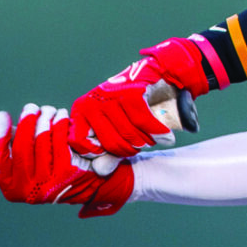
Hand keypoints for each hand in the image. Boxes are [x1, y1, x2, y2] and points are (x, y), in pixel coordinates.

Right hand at [0, 105, 132, 217]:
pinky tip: (62, 115)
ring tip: (48, 110)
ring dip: (44, 119)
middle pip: (20, 147)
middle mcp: (28, 190)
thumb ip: (9, 143)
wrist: (88, 186)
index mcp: (11, 187)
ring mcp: (49, 183)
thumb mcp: (27, 161)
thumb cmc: (51, 169)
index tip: (3, 115)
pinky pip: (60, 140)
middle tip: (31, 107)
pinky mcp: (68, 173)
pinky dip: (60, 124)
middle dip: (25, 121)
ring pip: (41, 141)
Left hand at [68, 36, 214, 158]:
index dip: (100, 153)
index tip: (115, 150)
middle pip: (110, 144)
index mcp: (81, 111)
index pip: (80, 144)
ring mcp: (110, 96)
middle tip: (140, 144)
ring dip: (146, 142)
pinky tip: (166, 136)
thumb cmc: (133, 109)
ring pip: (129, 135)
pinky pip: (143, 123)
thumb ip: (106, 153)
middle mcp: (91, 102)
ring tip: (152, 137)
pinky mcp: (131, 92)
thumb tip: (100, 171)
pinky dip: (158, 133)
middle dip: (130, 150)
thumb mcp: (115, 131)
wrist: (158, 74)